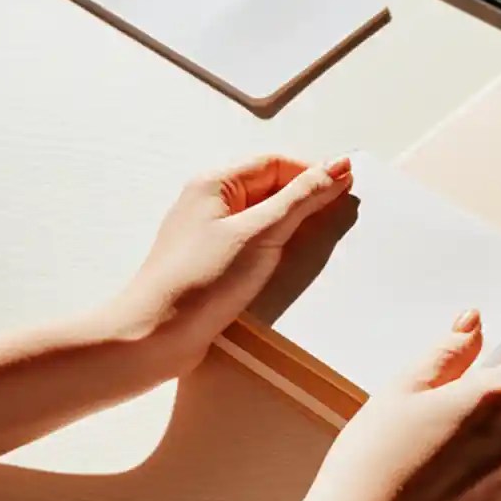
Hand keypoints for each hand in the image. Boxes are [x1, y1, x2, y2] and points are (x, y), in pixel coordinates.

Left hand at [108, 155, 352, 374]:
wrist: (154, 336)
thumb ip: (302, 199)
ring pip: (264, 221)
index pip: (275, 164)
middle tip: (337, 221)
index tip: (346, 191)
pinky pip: (254, 247)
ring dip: (293, 230)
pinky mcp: (213, 266)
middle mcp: (209, 204)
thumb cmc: (200, 281)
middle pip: (270, 190)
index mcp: (214, 183)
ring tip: (315, 248)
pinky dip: (277, 253)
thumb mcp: (260, 233)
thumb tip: (337, 168)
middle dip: (306, 203)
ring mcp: (210, 236)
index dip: (312, 174)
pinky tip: (289, 270)